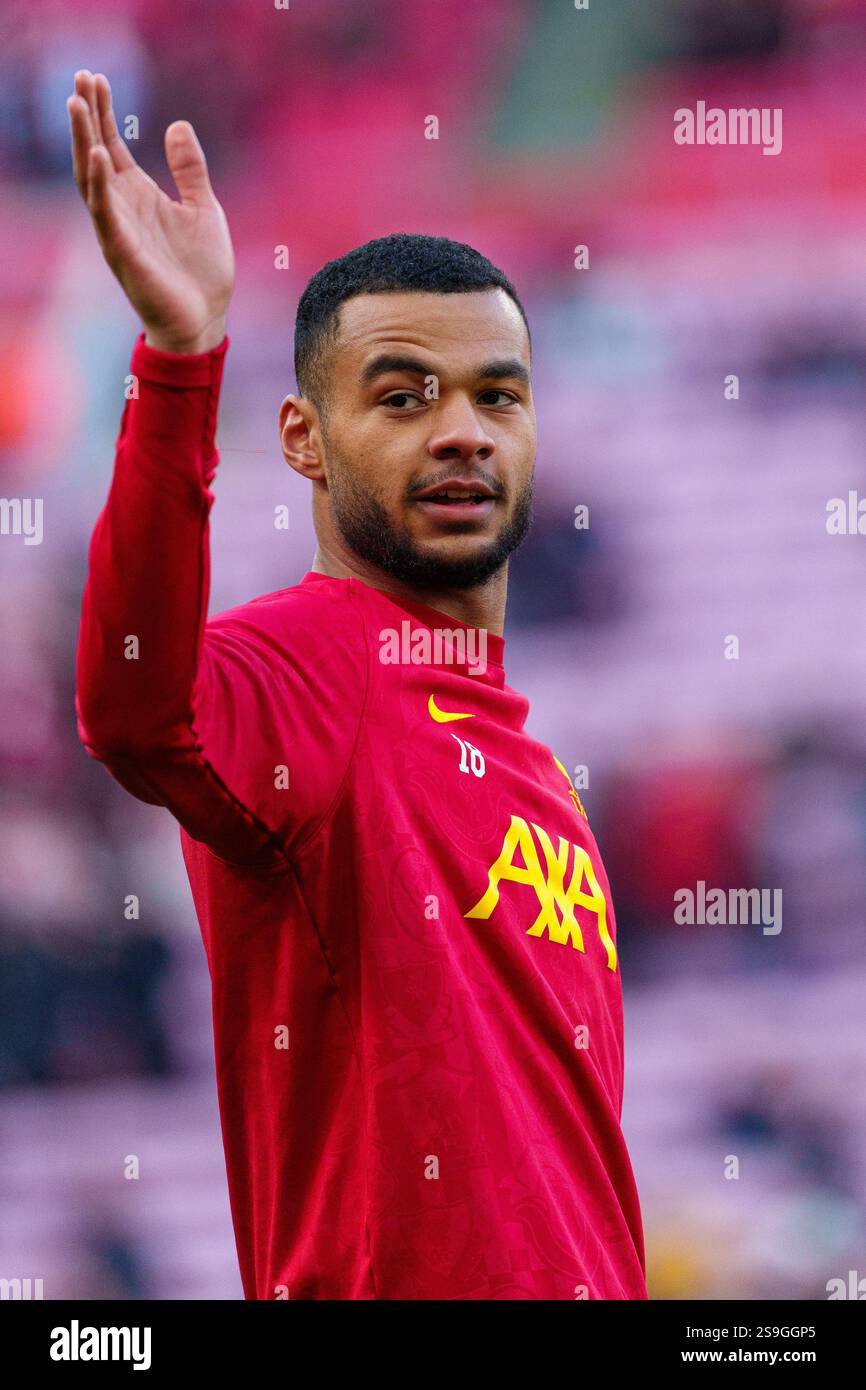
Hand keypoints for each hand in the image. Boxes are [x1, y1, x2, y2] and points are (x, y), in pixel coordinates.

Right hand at [68, 70, 234, 353]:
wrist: (206, 320)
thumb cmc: (202, 272)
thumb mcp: (204, 208)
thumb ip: (190, 169)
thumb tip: (178, 125)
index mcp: (140, 197)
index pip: (113, 145)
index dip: (104, 112)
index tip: (96, 77)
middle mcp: (123, 209)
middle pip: (95, 153)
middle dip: (87, 117)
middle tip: (80, 77)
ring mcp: (119, 230)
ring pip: (91, 179)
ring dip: (84, 141)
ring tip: (77, 104)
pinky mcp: (123, 252)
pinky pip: (106, 214)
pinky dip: (101, 184)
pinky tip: (100, 155)